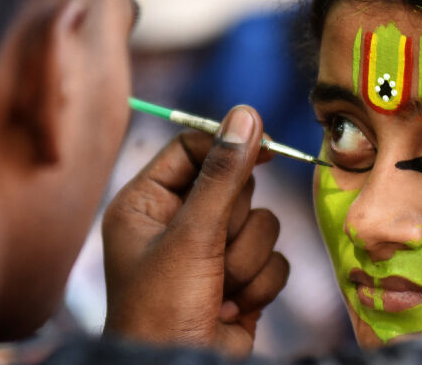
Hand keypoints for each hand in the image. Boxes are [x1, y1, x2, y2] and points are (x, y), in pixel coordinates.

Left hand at [101, 106, 288, 356]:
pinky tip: (231, 307)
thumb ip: (224, 174)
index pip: (193, 149)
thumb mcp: (192, 234)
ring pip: (262, 223)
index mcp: (148, 202)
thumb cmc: (164, 307)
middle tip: (211, 252)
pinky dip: (258, 284)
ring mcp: (213, 250)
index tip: (264, 147)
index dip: (228, 146)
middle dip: (234, 225)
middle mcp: (180, 221)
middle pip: (236, 186)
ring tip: (218, 288)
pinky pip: (273, 257)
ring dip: (246, 260)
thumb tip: (247, 114)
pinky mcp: (241, 277)